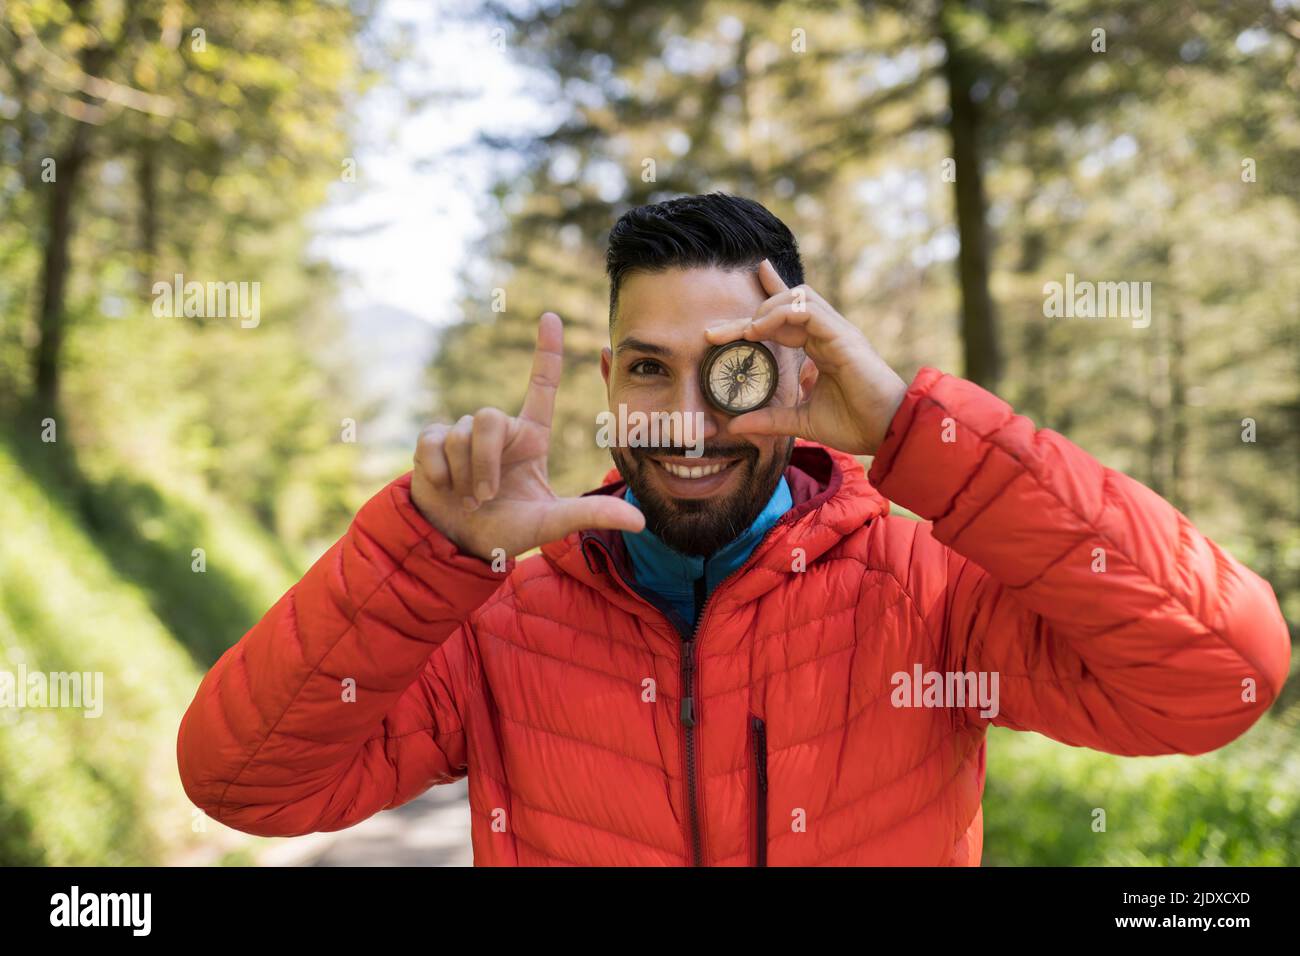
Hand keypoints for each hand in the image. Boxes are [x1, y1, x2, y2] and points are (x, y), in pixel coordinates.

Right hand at [411, 311, 644, 560]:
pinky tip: (443, 487)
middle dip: (484, 463)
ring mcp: (463, 435)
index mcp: (531, 438)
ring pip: (461, 434)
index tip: (551, 317)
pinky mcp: (432, 443)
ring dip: (464, 474)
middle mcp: (499, 431)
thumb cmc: (509, 530)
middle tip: (484, 497)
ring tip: (468, 498)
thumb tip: (640, 519)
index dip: (547, 351)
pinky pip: (433, 441)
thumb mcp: (553, 523)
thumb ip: (591, 515)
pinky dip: (438, 471)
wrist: (460, 546)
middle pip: (488, 417)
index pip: (541, 386)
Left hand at [704, 259, 906, 455]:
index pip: (790, 311)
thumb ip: (770, 420)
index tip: (740, 296)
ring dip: (766, 308)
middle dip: (750, 310)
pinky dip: (781, 314)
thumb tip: (734, 426)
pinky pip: (809, 311)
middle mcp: (828, 333)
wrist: (888, 433)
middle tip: (714, 332)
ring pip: (799, 297)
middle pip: (787, 302)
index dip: (768, 296)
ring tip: (743, 332)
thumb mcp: (801, 422)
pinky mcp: (844, 337)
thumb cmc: (855, 424)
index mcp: (821, 346)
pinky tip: (760, 330)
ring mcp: (837, 332)